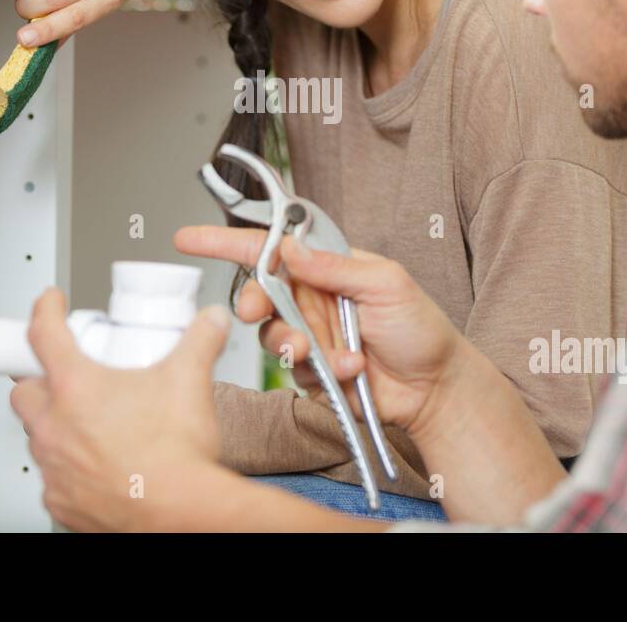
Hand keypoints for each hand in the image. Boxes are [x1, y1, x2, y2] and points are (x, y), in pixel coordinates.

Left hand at [9, 286, 230, 530]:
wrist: (183, 512)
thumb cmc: (177, 454)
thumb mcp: (192, 378)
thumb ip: (201, 339)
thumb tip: (210, 321)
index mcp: (76, 387)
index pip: (42, 333)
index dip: (44, 310)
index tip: (49, 303)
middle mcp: (55, 427)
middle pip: (25, 390)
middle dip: (40, 378)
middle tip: (67, 376)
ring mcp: (54, 467)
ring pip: (38, 436)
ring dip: (55, 425)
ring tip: (89, 424)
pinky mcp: (61, 500)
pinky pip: (53, 477)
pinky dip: (68, 468)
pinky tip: (96, 464)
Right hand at [173, 226, 463, 439]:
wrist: (435, 389)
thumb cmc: (421, 329)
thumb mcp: (386, 284)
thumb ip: (334, 266)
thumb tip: (289, 247)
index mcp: (327, 268)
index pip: (272, 248)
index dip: (228, 241)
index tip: (190, 238)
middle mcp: (312, 299)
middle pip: (258, 293)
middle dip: (253, 302)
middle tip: (258, 310)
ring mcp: (310, 336)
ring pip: (270, 335)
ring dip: (292, 342)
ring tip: (324, 351)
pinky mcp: (313, 372)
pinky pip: (296, 370)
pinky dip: (325, 370)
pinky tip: (355, 370)